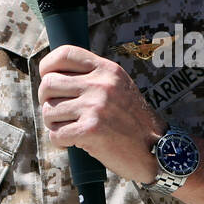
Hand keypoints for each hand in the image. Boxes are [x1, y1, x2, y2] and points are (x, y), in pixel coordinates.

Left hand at [38, 46, 167, 182]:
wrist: (156, 150)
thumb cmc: (132, 122)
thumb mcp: (118, 87)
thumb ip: (92, 78)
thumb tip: (53, 78)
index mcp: (107, 70)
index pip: (65, 54)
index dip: (48, 66)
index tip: (47, 79)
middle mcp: (101, 84)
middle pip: (48, 84)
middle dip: (46, 101)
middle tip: (58, 113)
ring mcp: (96, 106)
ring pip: (48, 111)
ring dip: (54, 124)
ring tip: (70, 129)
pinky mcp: (91, 130)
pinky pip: (55, 134)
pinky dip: (60, 142)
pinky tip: (74, 143)